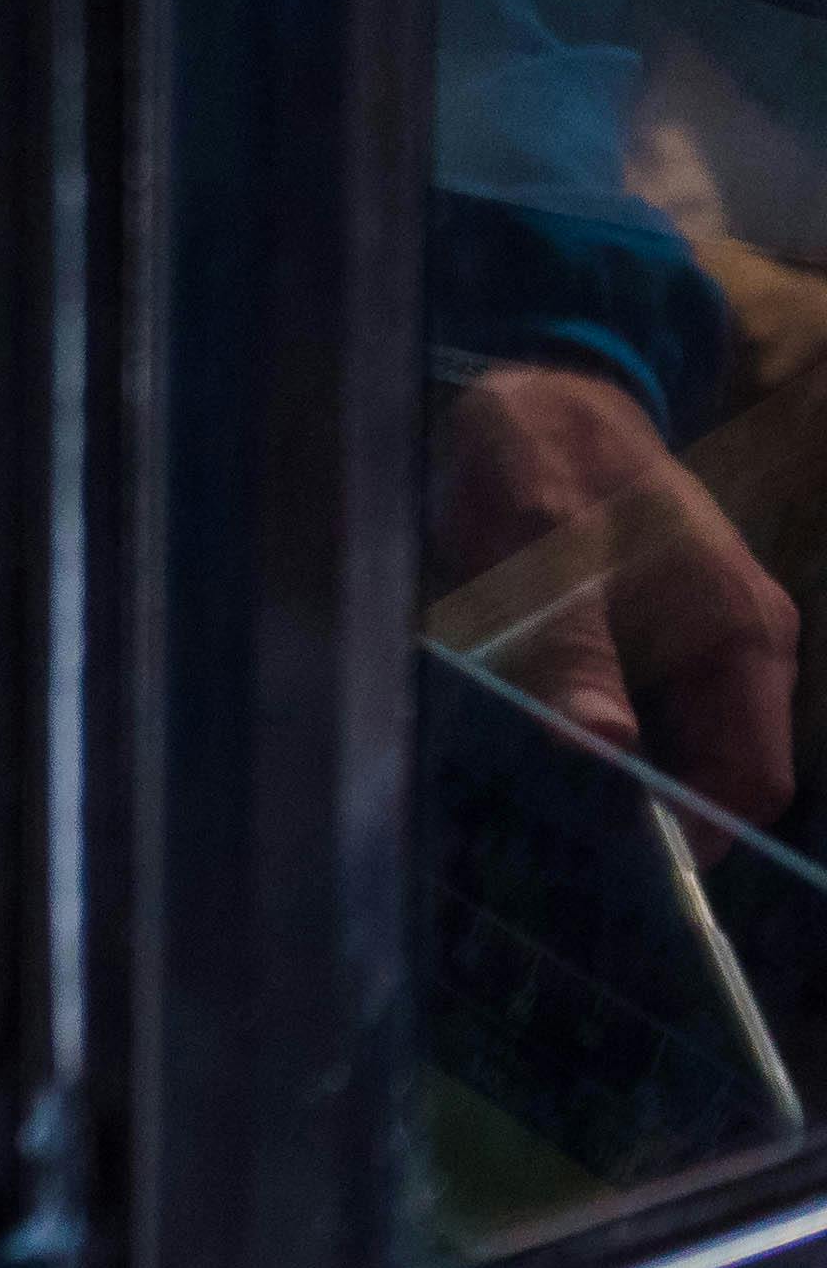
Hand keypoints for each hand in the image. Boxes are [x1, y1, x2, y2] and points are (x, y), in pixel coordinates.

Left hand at [438, 360, 800, 837]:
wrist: (532, 393)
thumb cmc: (544, 460)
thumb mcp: (544, 551)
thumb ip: (575, 649)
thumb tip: (602, 748)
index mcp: (741, 632)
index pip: (749, 777)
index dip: (695, 835)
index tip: (619, 874)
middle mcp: (734, 648)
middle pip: (711, 776)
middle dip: (644, 821)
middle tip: (551, 861)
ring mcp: (693, 646)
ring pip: (670, 753)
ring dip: (611, 788)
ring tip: (527, 825)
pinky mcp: (644, 642)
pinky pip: (634, 718)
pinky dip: (590, 746)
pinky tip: (519, 765)